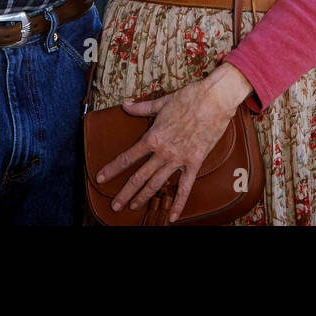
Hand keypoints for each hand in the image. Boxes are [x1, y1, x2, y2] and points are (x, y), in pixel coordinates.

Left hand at [93, 64, 251, 222]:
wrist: (215, 99)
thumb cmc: (188, 97)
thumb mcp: (161, 102)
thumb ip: (141, 108)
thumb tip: (125, 104)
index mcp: (153, 137)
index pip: (127, 157)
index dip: (112, 169)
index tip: (100, 178)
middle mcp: (163, 152)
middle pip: (139, 177)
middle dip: (125, 193)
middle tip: (114, 206)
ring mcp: (179, 159)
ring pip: (157, 184)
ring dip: (144, 197)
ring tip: (133, 207)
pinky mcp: (195, 162)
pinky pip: (186, 187)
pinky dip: (178, 203)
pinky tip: (172, 217)